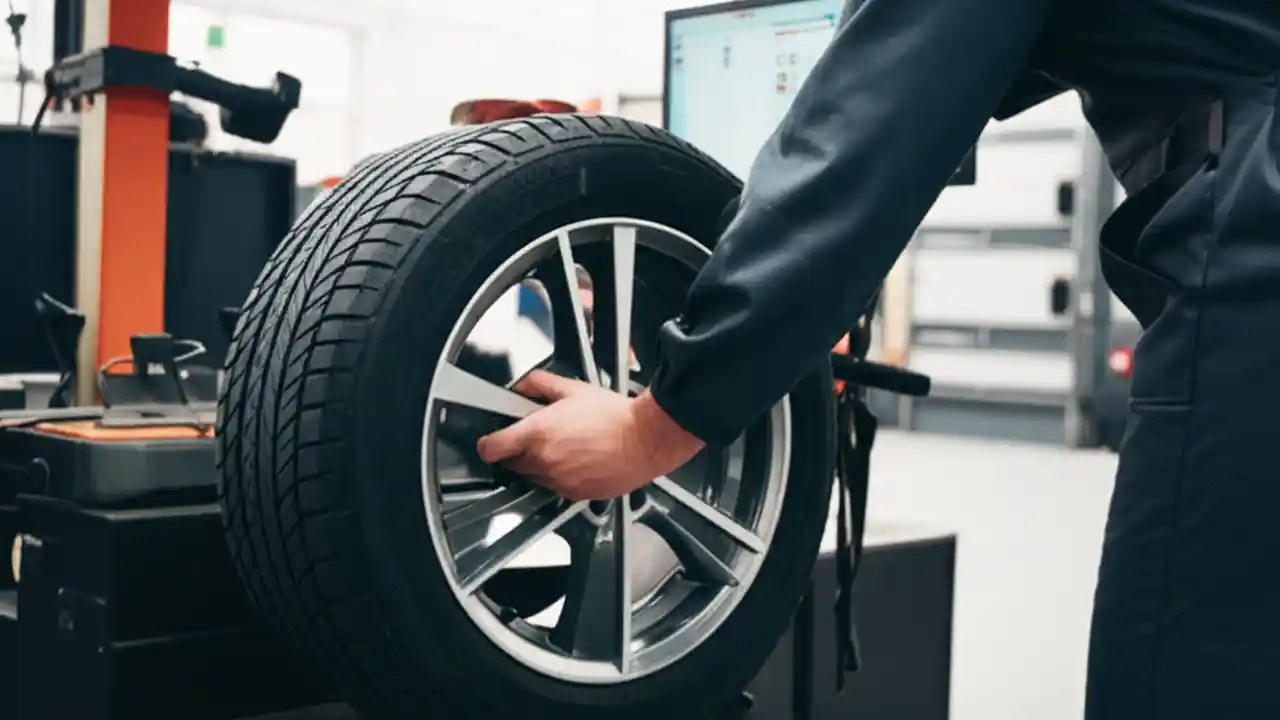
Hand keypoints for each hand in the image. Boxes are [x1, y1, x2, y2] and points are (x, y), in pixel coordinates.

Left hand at [476, 370, 704, 499]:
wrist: (645, 440)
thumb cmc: (616, 416)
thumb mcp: (574, 389)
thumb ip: (542, 385)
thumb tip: (524, 385)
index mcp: (538, 433)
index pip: (492, 448)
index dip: (488, 444)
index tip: (492, 440)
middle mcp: (544, 460)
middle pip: (510, 464)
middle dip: (516, 451)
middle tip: (534, 438)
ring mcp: (558, 480)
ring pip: (532, 477)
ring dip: (537, 464)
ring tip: (562, 448)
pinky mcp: (573, 494)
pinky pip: (553, 488)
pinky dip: (558, 476)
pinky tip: (576, 460)